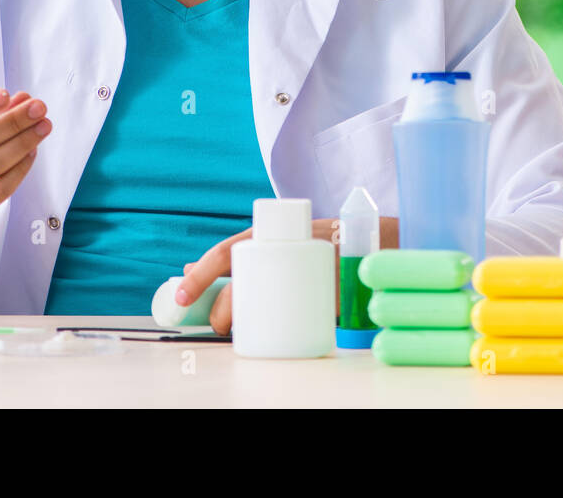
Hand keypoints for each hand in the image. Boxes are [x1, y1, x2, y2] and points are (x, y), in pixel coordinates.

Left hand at [175, 215, 399, 334]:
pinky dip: (286, 325)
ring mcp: (311, 264)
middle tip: (218, 325)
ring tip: (243, 332)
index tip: (181, 295)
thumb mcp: (278, 241)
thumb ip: (240, 253)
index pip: (227, 251)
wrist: (381, 240)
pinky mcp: (333, 287)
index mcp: (272, 231)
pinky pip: (301, 312)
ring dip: (248, 320)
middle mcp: (288, 244)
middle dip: (224, 310)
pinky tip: (279, 331)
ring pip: (266, 299)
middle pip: (244, 281)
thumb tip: (190, 268)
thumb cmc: (321, 245)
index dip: (201, 274)